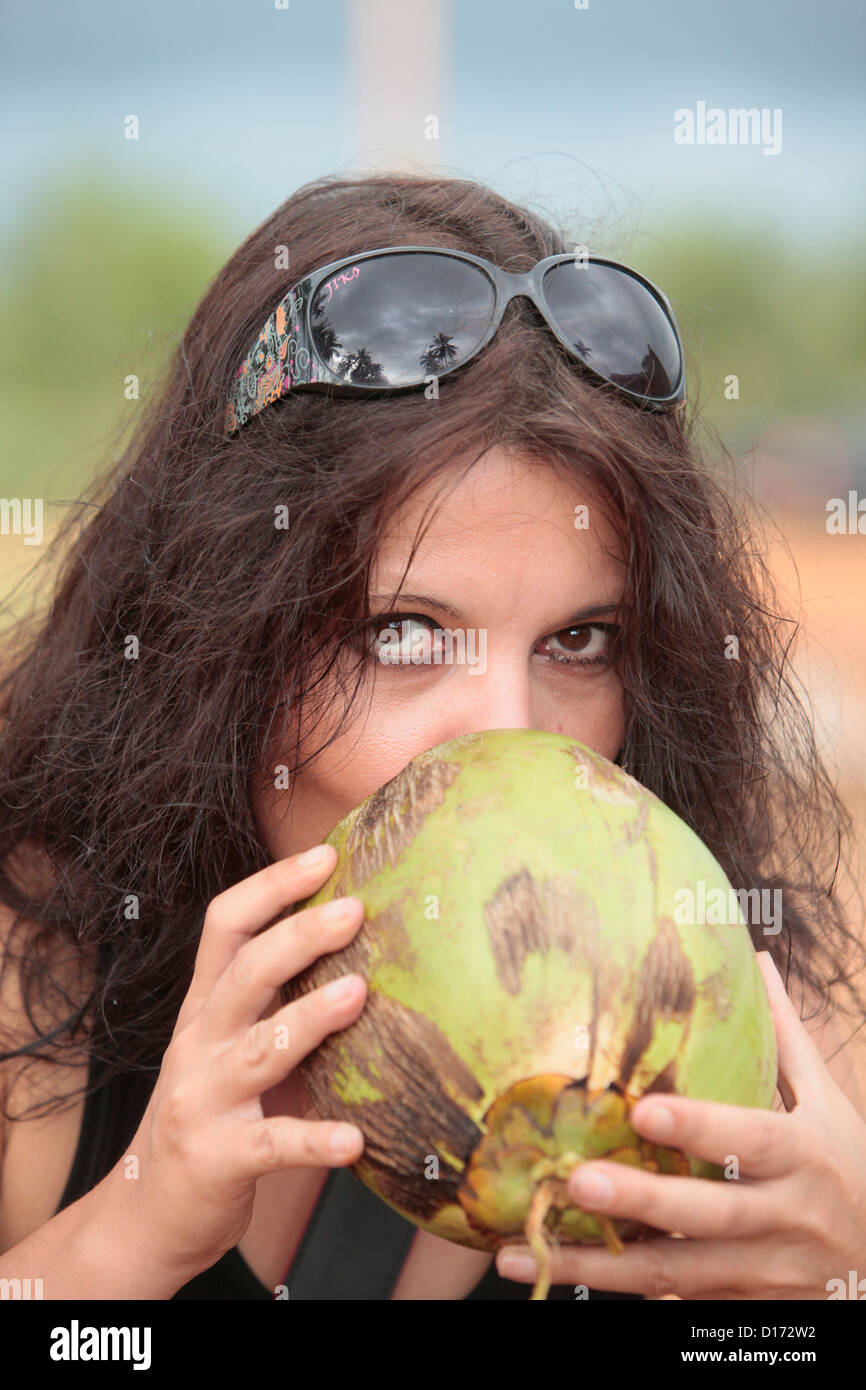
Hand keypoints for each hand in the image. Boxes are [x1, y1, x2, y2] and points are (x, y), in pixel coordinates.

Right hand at [102, 844, 367, 1282]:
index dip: (272, 886)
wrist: (147, 1218)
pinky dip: (313, 1140)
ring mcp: (203, 1100)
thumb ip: (280, 1007)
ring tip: (358, 994)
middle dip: (297, 936)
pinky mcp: (218, 1160)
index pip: (226, 926)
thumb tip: (368, 957)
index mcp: (206, 1008)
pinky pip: (271, 1145)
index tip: (326, 855)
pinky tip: (354, 1140)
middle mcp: (199, 1043)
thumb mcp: (233, 1050)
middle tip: (354, 910)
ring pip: (257, 1048)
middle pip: (243, 974)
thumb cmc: (213, 1118)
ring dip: (309, 1019)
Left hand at [496, 951, 865, 1298]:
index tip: (642, 1109)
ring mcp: (763, 1273)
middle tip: (573, 1178)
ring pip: (678, 1273)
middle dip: (641, 1201)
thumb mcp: (829, 1106)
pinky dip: (619, 1289)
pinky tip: (559, 1274)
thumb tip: (762, 962)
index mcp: (804, 1157)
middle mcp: (786, 1219)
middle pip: (708, 1214)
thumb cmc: (847, 1171)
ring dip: (602, 1263)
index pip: (752, 1140)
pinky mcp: (742, 1308)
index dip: (700, 1128)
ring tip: (527, 1249)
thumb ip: (788, 1039)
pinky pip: (675, 1301)